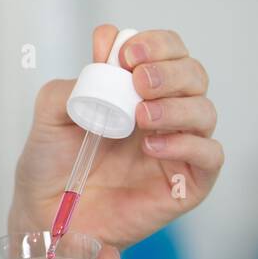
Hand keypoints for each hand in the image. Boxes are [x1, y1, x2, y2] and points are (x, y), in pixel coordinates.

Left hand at [8, 25, 223, 248]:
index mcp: (136, 90)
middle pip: (193, 75)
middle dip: (169, 70)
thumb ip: (74, 82)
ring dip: (176, 106)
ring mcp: (179, 147)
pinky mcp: (187, 182)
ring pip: (205, 111)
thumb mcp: (51, 116)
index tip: (127, 54)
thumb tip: (105, 45)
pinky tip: (152, 146)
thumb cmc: (51, 165)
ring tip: (140, 117)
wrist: (47, 214)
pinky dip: (188, 144)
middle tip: (138, 80)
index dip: (156, 45)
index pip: (167, 52)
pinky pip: (210, 155)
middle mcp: (164, 113)